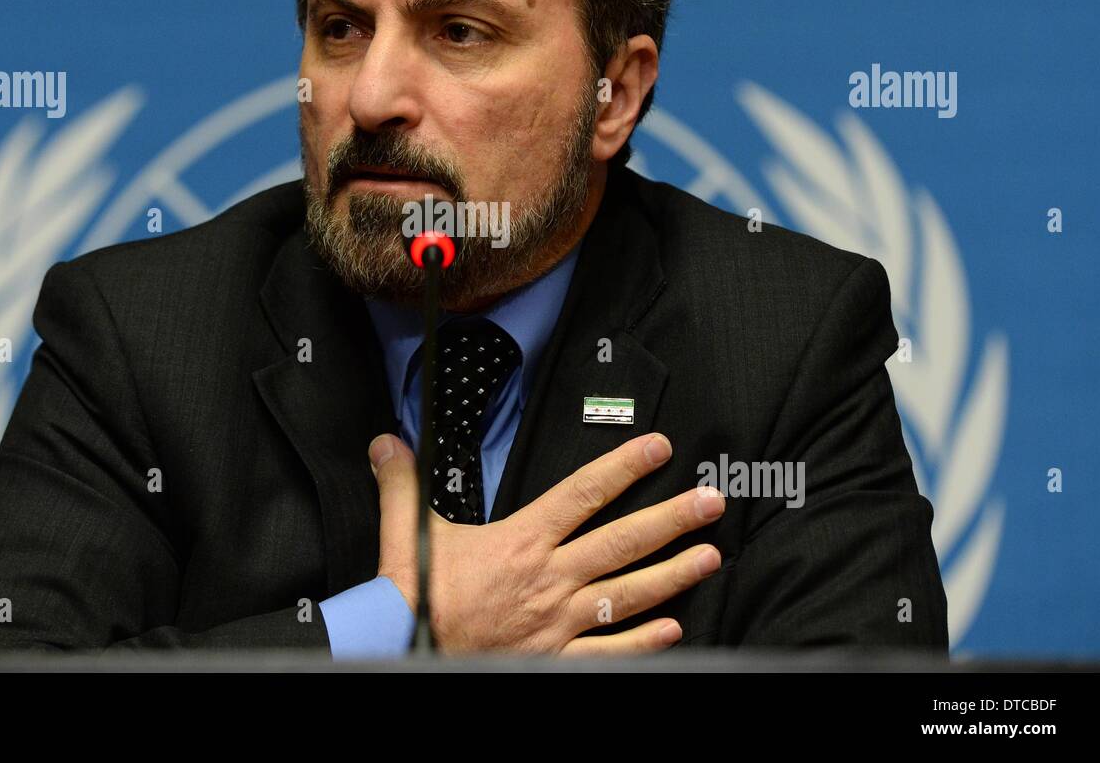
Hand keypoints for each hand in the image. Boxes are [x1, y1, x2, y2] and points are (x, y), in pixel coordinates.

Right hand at [369, 430, 723, 655]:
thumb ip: (404, 483)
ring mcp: (558, 620)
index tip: (659, 448)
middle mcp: (550, 577)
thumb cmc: (414, 596)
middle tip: (712, 501)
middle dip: (672, 518)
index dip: (624, 467)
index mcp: (522, 541)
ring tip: (710, 556)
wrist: (405, 648)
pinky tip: (674, 627)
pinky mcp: (555, 657)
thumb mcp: (408, 530)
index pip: (584, 493)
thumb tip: (387, 443)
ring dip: (673, 574)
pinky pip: (609, 649)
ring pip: (628, 592)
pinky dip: (643, 640)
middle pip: (623, 540)